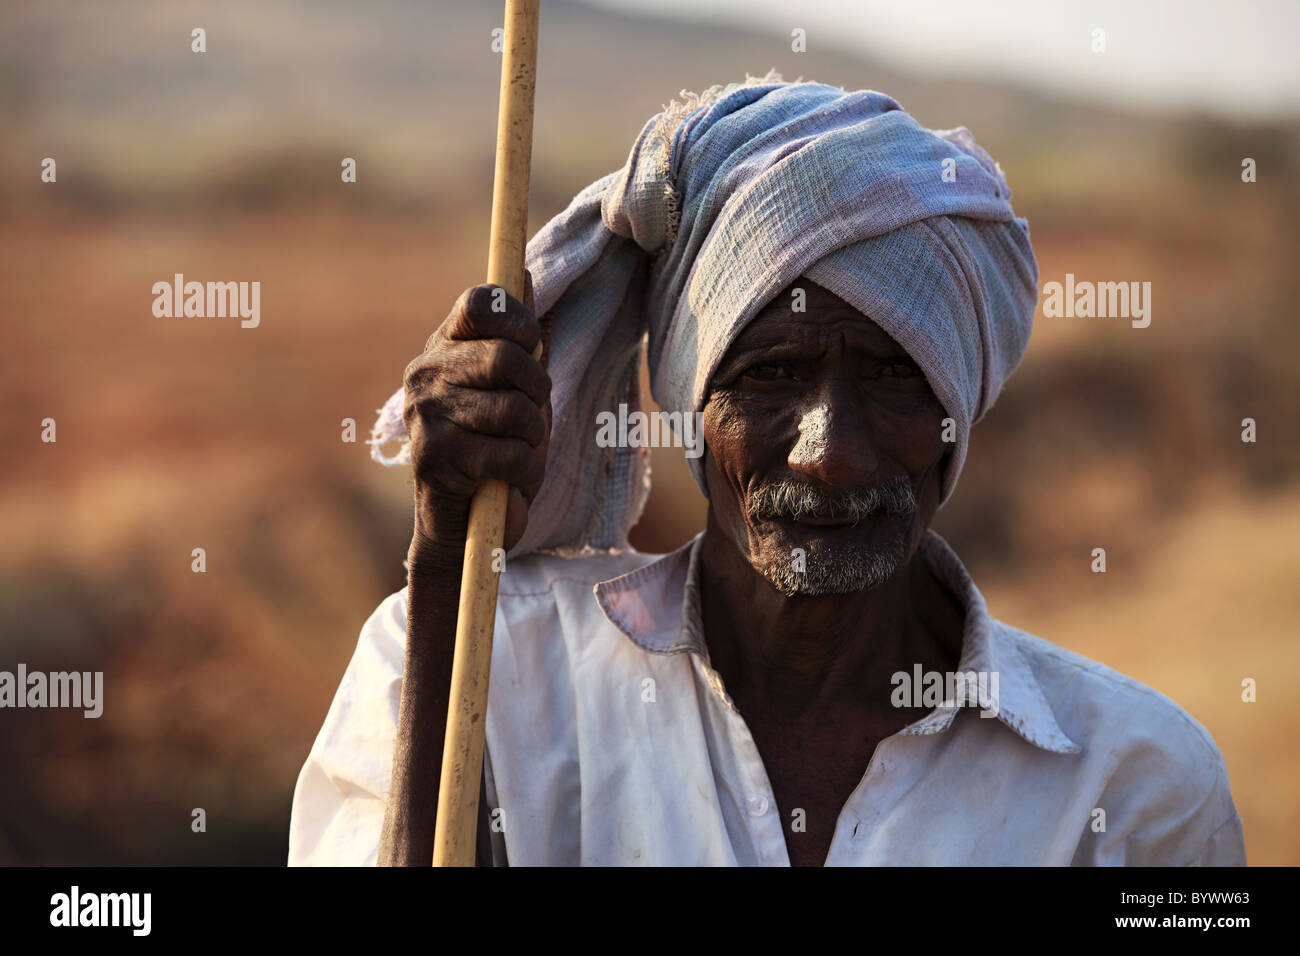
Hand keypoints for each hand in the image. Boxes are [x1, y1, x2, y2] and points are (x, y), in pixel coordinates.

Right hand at [402, 270, 550, 557]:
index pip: (482, 302)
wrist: (462, 526)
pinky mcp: (436, 458)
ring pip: (515, 409)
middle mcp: (425, 373)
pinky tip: (509, 481)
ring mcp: (426, 415)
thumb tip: (527, 273)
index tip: (532, 347)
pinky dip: (526, 473)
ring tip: (517, 454)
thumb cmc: (495, 449)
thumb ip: (519, 338)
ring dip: (533, 440)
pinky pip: (512, 454)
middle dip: (537, 393)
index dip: (520, 320)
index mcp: (444, 347)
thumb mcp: (513, 388)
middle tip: (531, 421)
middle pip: (506, 357)